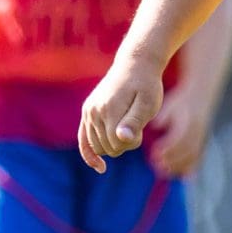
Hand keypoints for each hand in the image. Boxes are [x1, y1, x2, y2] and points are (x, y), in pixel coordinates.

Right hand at [78, 59, 163, 173]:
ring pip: (98, 146)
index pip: (117, 144)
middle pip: (108, 148)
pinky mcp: (87, 112)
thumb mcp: (148, 103)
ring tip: (127, 129)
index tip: (141, 129)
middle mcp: (94, 111)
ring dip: (113, 145)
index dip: (132, 142)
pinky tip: (100, 167)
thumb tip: (122, 138)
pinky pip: (83, 141)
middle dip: (124, 144)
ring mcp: (88, 112)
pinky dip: (90, 155)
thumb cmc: (146, 85)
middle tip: (136, 127)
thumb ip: (135, 121)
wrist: (134, 65)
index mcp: (109, 109)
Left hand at [144, 86, 214, 179]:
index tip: (154, 153)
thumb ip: (164, 116)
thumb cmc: (182, 101)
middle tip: (157, 166)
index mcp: (189, 121)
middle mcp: (198, 131)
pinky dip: (192, 168)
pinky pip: (199, 157)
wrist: (202, 96)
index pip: (179, 137)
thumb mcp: (171, 105)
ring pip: (193, 155)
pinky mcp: (203, 142)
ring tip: (164, 171)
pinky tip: (185, 178)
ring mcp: (202, 138)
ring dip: (180, 165)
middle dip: (172, 159)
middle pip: (187, 149)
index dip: (167, 147)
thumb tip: (156, 126)